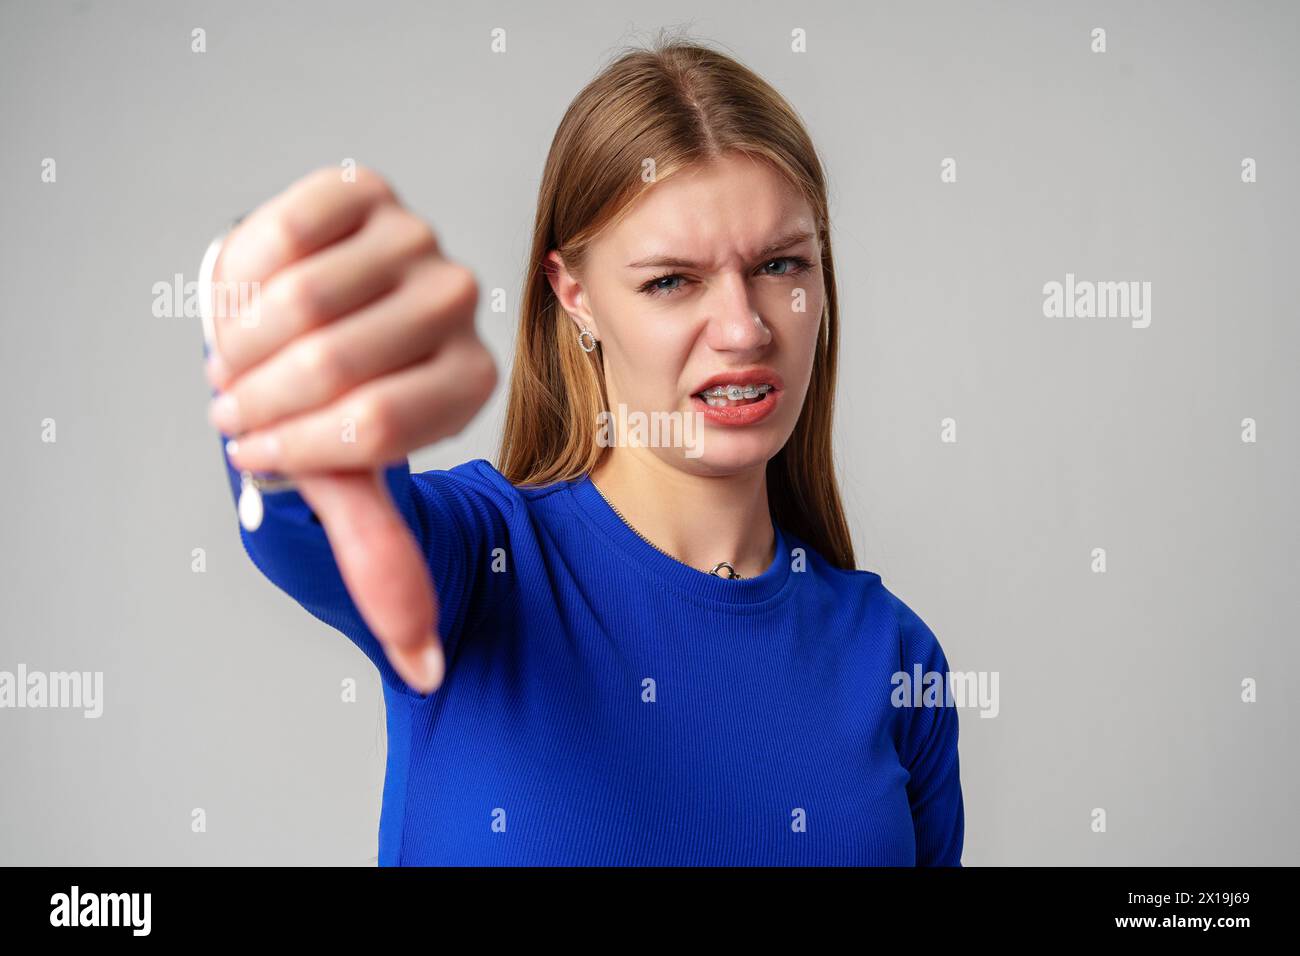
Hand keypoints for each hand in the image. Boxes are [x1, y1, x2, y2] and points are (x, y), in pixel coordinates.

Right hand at [206, 166, 496, 692]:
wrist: (316, 324)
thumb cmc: (332, 407)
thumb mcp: (355, 484)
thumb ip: (386, 564)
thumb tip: (426, 670)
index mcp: (469, 381)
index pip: (372, 427)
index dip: (294, 448)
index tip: (257, 451)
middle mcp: (460, 304)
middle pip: (334, 364)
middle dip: (261, 398)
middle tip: (236, 406)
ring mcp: (417, 240)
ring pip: (305, 297)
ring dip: (244, 341)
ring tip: (236, 360)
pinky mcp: (366, 191)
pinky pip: (284, 230)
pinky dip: (246, 272)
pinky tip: (248, 297)